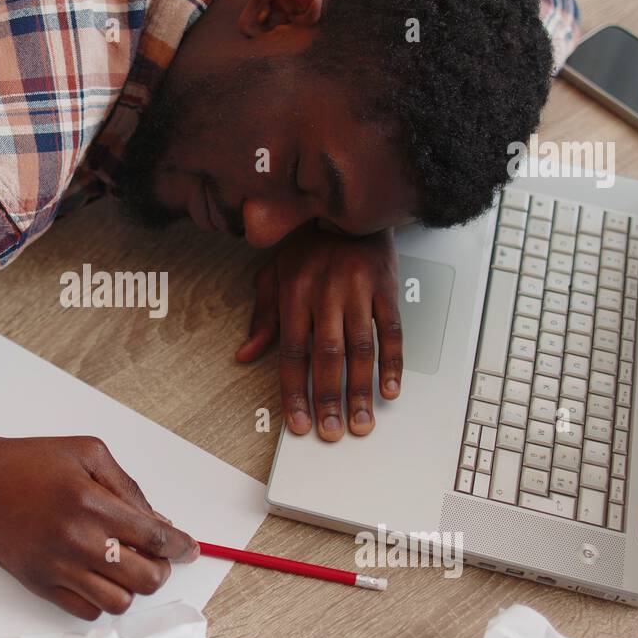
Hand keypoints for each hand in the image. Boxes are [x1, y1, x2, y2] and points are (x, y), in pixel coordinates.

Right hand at [0, 418, 198, 619]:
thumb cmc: (29, 461)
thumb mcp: (88, 452)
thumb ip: (127, 486)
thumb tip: (157, 520)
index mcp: (92, 503)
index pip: (155, 538)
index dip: (180, 546)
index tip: (188, 548)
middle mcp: (77, 540)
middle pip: (146, 577)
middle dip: (161, 568)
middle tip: (156, 556)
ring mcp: (57, 566)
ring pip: (119, 601)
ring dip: (131, 586)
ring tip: (125, 566)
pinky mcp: (39, 583)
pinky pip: (86, 610)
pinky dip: (102, 599)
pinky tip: (99, 577)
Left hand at [235, 224, 402, 440]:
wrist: (347, 205)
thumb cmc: (307, 243)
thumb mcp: (275, 274)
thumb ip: (263, 317)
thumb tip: (245, 355)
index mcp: (295, 293)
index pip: (291, 352)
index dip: (294, 391)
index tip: (299, 422)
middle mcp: (326, 294)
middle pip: (327, 356)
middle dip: (328, 399)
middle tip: (331, 432)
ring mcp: (358, 291)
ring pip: (361, 349)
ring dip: (360, 390)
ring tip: (360, 422)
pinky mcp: (386, 288)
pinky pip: (391, 331)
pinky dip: (392, 363)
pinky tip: (388, 390)